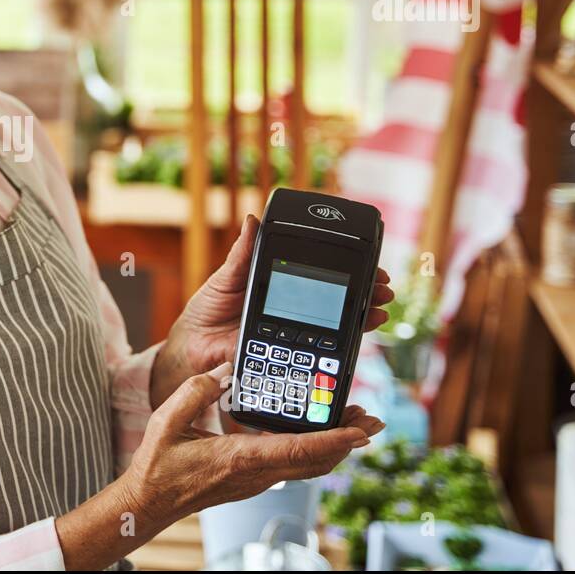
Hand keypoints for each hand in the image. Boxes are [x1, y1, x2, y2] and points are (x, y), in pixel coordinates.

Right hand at [124, 363, 385, 526]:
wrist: (148, 503)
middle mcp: (256, 474)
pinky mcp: (253, 480)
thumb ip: (197, 390)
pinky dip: (317, 451)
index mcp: (238, 458)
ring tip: (357, 424)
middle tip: (373, 419)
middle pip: (317, 461)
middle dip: (349, 441)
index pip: (298, 450)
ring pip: (310, 467)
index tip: (361, 429)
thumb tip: (227, 369)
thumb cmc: (156, 465)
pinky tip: (321, 436)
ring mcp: (257, 481)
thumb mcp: (166, 419)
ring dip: (337, 447)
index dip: (335, 440)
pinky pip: (296, 467)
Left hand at [149, 214, 394, 408]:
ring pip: (335, 324)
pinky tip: (361, 331)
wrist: (191, 346)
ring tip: (380, 307)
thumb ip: (242, 254)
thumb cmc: (206, 310)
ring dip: (362, 315)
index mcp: (279, 285)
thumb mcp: (224, 277)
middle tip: (383, 286)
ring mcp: (293, 332)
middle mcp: (292, 308)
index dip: (344, 270)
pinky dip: (342, 342)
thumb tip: (252, 220)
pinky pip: (319, 349)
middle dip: (364, 291)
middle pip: (336, 299)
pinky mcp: (287, 353)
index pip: (319, 275)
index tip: (368, 262)